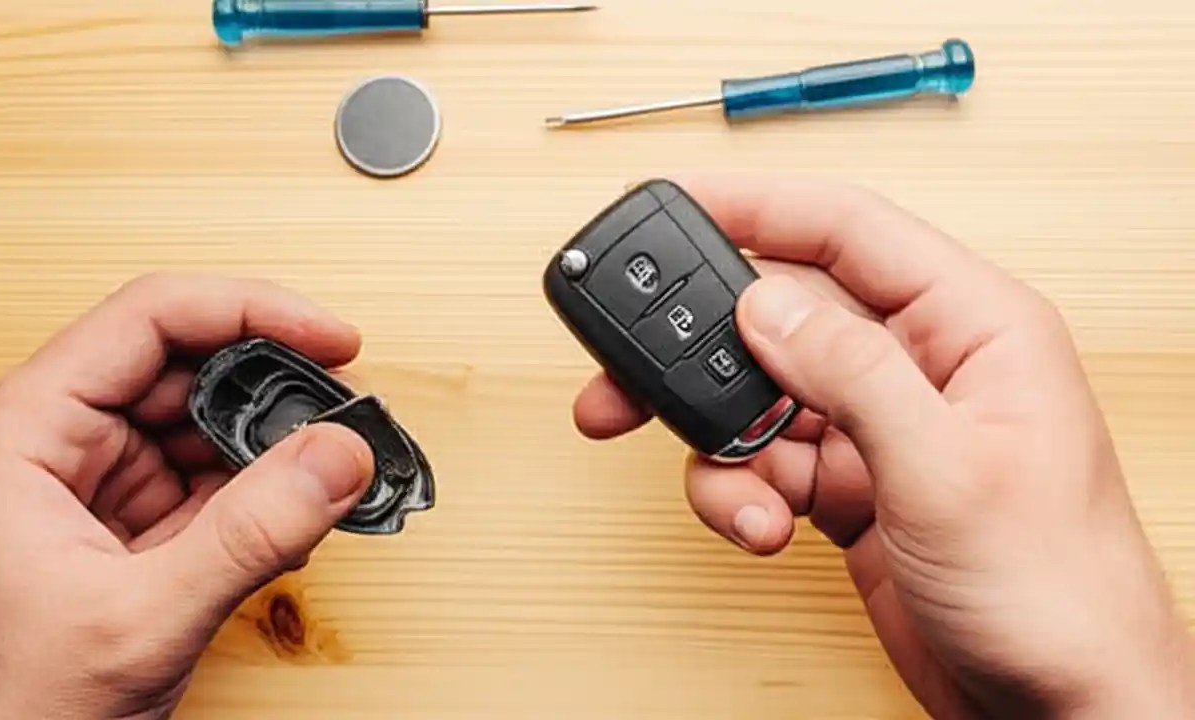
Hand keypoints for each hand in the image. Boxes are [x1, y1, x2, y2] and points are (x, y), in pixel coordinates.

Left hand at [0, 274, 373, 718]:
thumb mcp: (141, 618)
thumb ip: (251, 532)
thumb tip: (338, 454)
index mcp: (25, 428)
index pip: (152, 319)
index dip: (254, 313)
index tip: (332, 340)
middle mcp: (53, 440)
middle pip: (186, 368)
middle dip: (274, 393)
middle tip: (343, 421)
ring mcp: (86, 483)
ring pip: (201, 427)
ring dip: (268, 454)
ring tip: (319, 489)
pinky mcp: (116, 525)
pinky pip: (202, 483)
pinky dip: (252, 501)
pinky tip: (283, 529)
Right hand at [574, 177, 1194, 717]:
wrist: (1060, 709)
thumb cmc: (1058, 592)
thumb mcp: (946, 469)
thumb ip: (851, 373)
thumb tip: (764, 303)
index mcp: (970, 328)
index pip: (849, 231)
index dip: (757, 207)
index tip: (677, 203)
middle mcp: (920, 368)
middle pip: (783, 318)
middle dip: (704, 349)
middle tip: (629, 372)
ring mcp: (880, 430)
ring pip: (762, 400)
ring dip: (723, 445)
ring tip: (733, 489)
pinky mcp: (850, 489)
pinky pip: (766, 464)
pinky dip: (743, 493)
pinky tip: (764, 526)